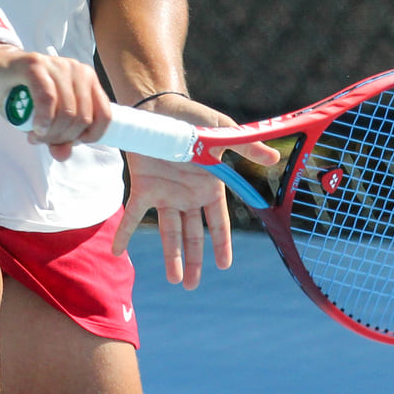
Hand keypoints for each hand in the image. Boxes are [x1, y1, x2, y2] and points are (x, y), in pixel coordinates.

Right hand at [0, 44, 110, 161]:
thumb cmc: (19, 93)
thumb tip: (63, 155)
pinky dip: (43, 118)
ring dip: (50, 132)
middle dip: (62, 137)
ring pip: (67, 111)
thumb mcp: (42, 121)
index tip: (68, 142)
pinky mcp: (36, 64)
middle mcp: (77, 70)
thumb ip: (56, 138)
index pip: (104, 115)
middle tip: (42, 140)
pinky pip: (48, 98)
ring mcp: (58, 65)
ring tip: (34, 136)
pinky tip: (36, 128)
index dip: (89, 136)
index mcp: (87, 81)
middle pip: (82, 117)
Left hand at [114, 94, 279, 289]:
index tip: (224, 266)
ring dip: (170, 256)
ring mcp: (165, 193)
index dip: (221, 244)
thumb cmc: (194, 120)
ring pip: (169, 232)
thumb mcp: (223, 133)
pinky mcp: (143, 187)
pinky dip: (126, 232)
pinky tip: (117, 250)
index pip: (218, 222)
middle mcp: (187, 195)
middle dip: (194, 260)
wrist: (159, 107)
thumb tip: (276, 158)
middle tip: (192, 286)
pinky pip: (134, 214)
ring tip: (175, 281)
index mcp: (209, 186)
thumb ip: (247, 148)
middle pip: (192, 235)